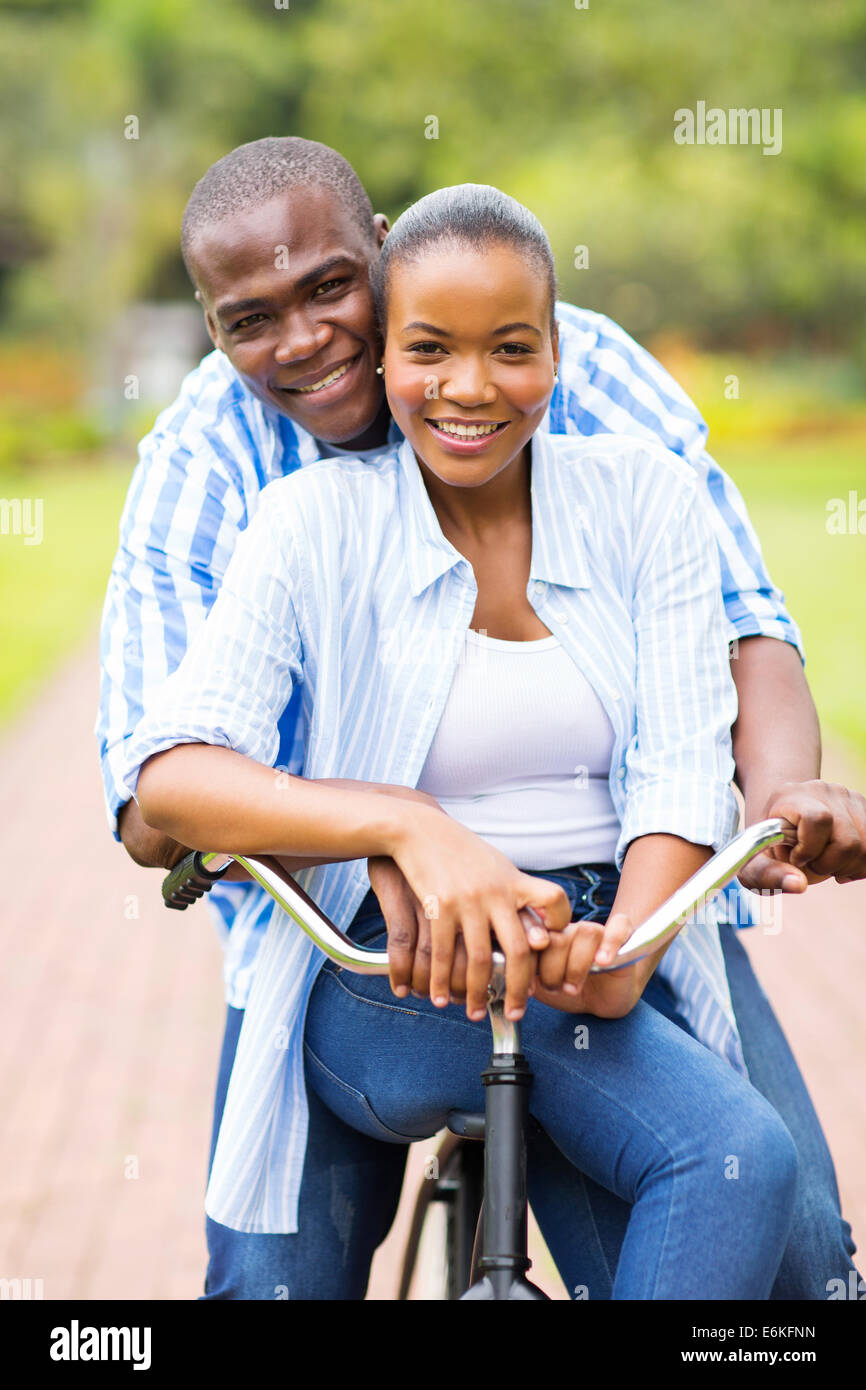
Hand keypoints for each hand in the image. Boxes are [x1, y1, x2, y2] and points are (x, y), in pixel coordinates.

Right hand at [367, 856, 551, 1009]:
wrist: (418, 829)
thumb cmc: (459, 850)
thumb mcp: (495, 865)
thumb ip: (514, 894)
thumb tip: (536, 928)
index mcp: (514, 881)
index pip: (554, 901)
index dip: (559, 926)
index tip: (549, 951)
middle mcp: (497, 893)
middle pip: (520, 949)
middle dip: (518, 988)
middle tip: (515, 1011)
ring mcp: (469, 901)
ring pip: (482, 960)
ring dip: (478, 993)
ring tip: (474, 1012)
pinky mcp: (439, 907)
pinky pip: (445, 953)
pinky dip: (443, 980)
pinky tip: (440, 996)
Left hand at [533, 913, 644, 1017]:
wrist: (602, 1001)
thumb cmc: (568, 991)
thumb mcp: (539, 987)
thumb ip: (522, 976)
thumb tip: (501, 972)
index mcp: (546, 935)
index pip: (532, 935)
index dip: (530, 964)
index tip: (530, 988)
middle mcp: (569, 928)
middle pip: (557, 937)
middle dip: (553, 971)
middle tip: (556, 988)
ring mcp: (596, 931)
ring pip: (585, 933)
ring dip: (577, 967)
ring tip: (573, 987)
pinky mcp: (622, 936)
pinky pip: (619, 926)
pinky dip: (610, 943)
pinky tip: (602, 962)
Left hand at [739, 780, 865, 891]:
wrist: (783, 822)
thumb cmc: (767, 844)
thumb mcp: (754, 861)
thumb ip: (769, 874)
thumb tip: (799, 885)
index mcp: (791, 796)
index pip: (818, 819)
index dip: (809, 848)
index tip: (796, 858)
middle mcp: (824, 790)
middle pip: (848, 841)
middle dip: (829, 865)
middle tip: (810, 864)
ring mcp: (849, 798)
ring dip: (847, 866)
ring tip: (825, 862)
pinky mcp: (865, 809)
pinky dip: (860, 864)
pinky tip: (841, 862)